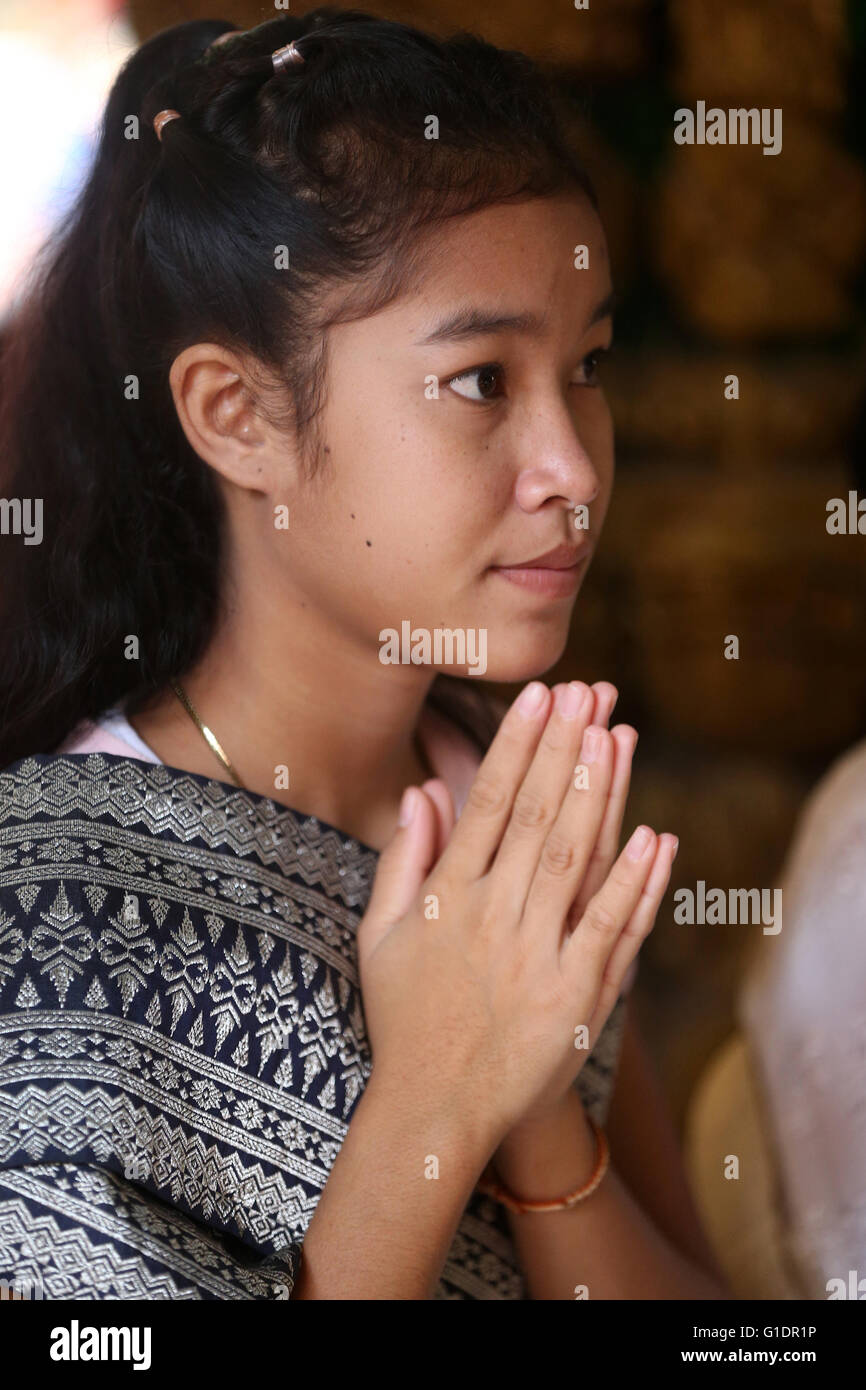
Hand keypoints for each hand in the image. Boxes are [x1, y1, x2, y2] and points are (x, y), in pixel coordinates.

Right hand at [356, 680, 677, 1148]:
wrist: (435, 1109)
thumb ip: (402, 859)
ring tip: (618, 734)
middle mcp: (494, 919)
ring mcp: (539, 958)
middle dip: (567, 748)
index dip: (519, 746)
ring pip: (576, 861)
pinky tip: (655, 837)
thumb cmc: (406, 1017)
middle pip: (540, 818)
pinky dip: (635, 883)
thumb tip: (421, 791)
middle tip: (590, 690)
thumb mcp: (380, 935)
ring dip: (601, 794)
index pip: (490, 805)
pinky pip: (612, 930)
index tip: (541, 696)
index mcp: (448, 899)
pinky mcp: (577, 998)